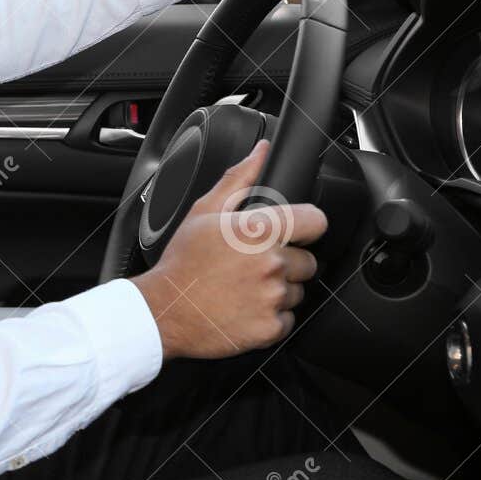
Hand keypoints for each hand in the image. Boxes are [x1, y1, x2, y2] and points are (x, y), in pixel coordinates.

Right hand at [131, 140, 326, 359]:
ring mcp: (272, 298)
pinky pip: (286, 319)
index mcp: (258, 231)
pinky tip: (245, 308)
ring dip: (278, 290)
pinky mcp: (270, 328)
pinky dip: (270, 317)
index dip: (306, 226)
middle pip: (308, 261)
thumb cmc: (183, 261)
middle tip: (254, 265)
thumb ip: (239, 178)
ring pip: (297, 291)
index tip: (293, 233)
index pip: (316, 221)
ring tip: (246, 287)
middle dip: (287, 262)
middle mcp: (271, 263)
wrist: (165, 310)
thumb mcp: (205, 211)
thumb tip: (261, 152)